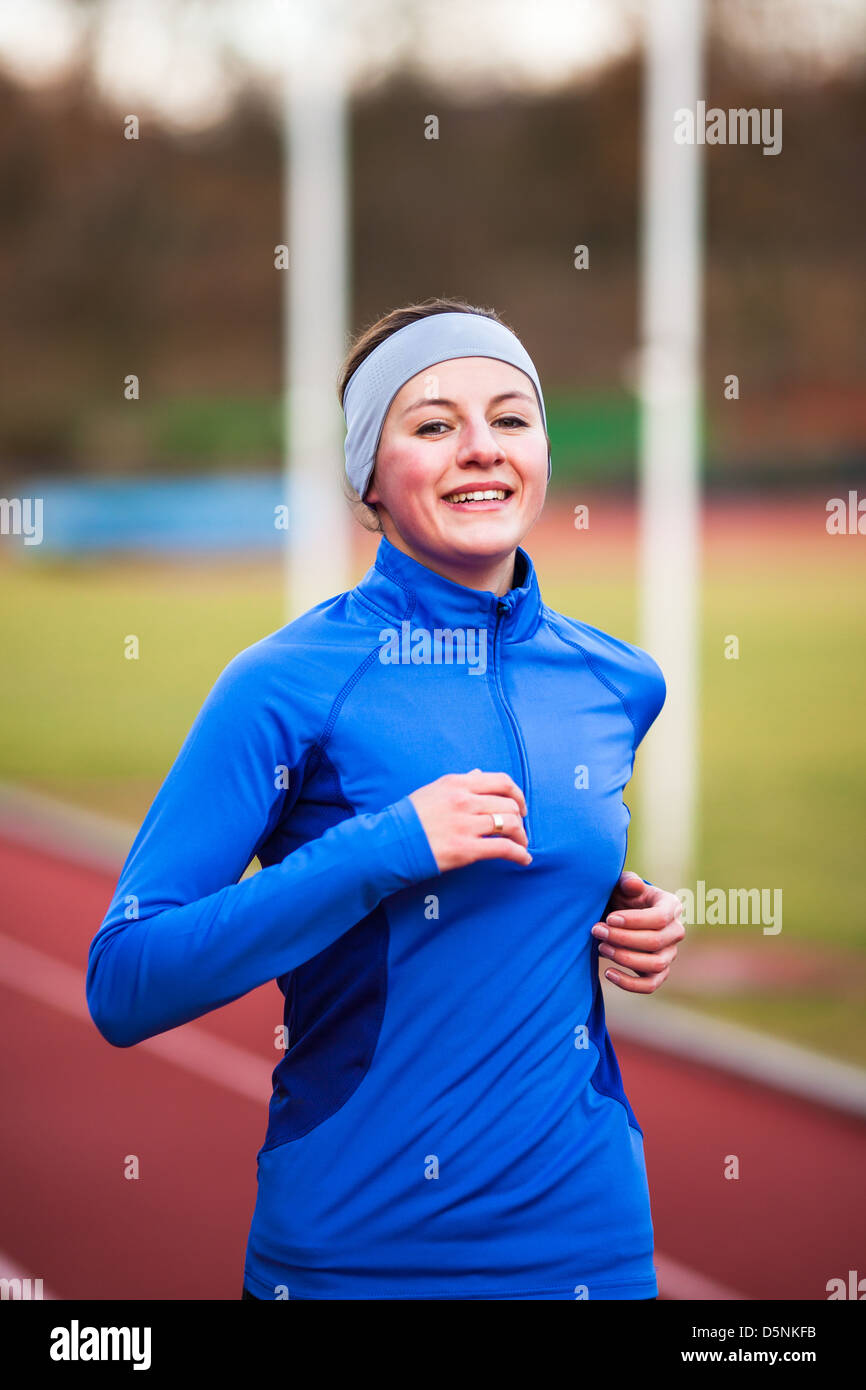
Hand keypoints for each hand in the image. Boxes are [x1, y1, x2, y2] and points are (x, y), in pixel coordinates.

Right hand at [409, 768, 530, 872]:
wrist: (390, 843)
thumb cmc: (410, 818)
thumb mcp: (433, 791)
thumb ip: (459, 783)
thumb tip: (478, 773)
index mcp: (457, 783)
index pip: (501, 781)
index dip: (517, 794)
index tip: (520, 806)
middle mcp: (464, 800)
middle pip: (509, 804)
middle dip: (519, 818)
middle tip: (519, 830)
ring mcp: (465, 824)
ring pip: (510, 824)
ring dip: (521, 836)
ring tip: (521, 845)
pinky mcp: (466, 848)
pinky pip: (504, 848)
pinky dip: (519, 854)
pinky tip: (523, 859)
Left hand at [590, 870, 684, 993]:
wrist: (617, 914)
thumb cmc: (621, 896)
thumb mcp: (622, 884)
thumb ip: (628, 882)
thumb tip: (633, 885)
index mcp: (671, 906)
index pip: (659, 918)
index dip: (634, 921)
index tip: (609, 919)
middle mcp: (675, 931)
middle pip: (655, 941)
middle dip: (622, 938)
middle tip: (597, 931)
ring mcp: (669, 954)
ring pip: (655, 964)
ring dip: (625, 958)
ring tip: (601, 947)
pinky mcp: (659, 972)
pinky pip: (650, 985)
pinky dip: (629, 984)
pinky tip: (607, 972)